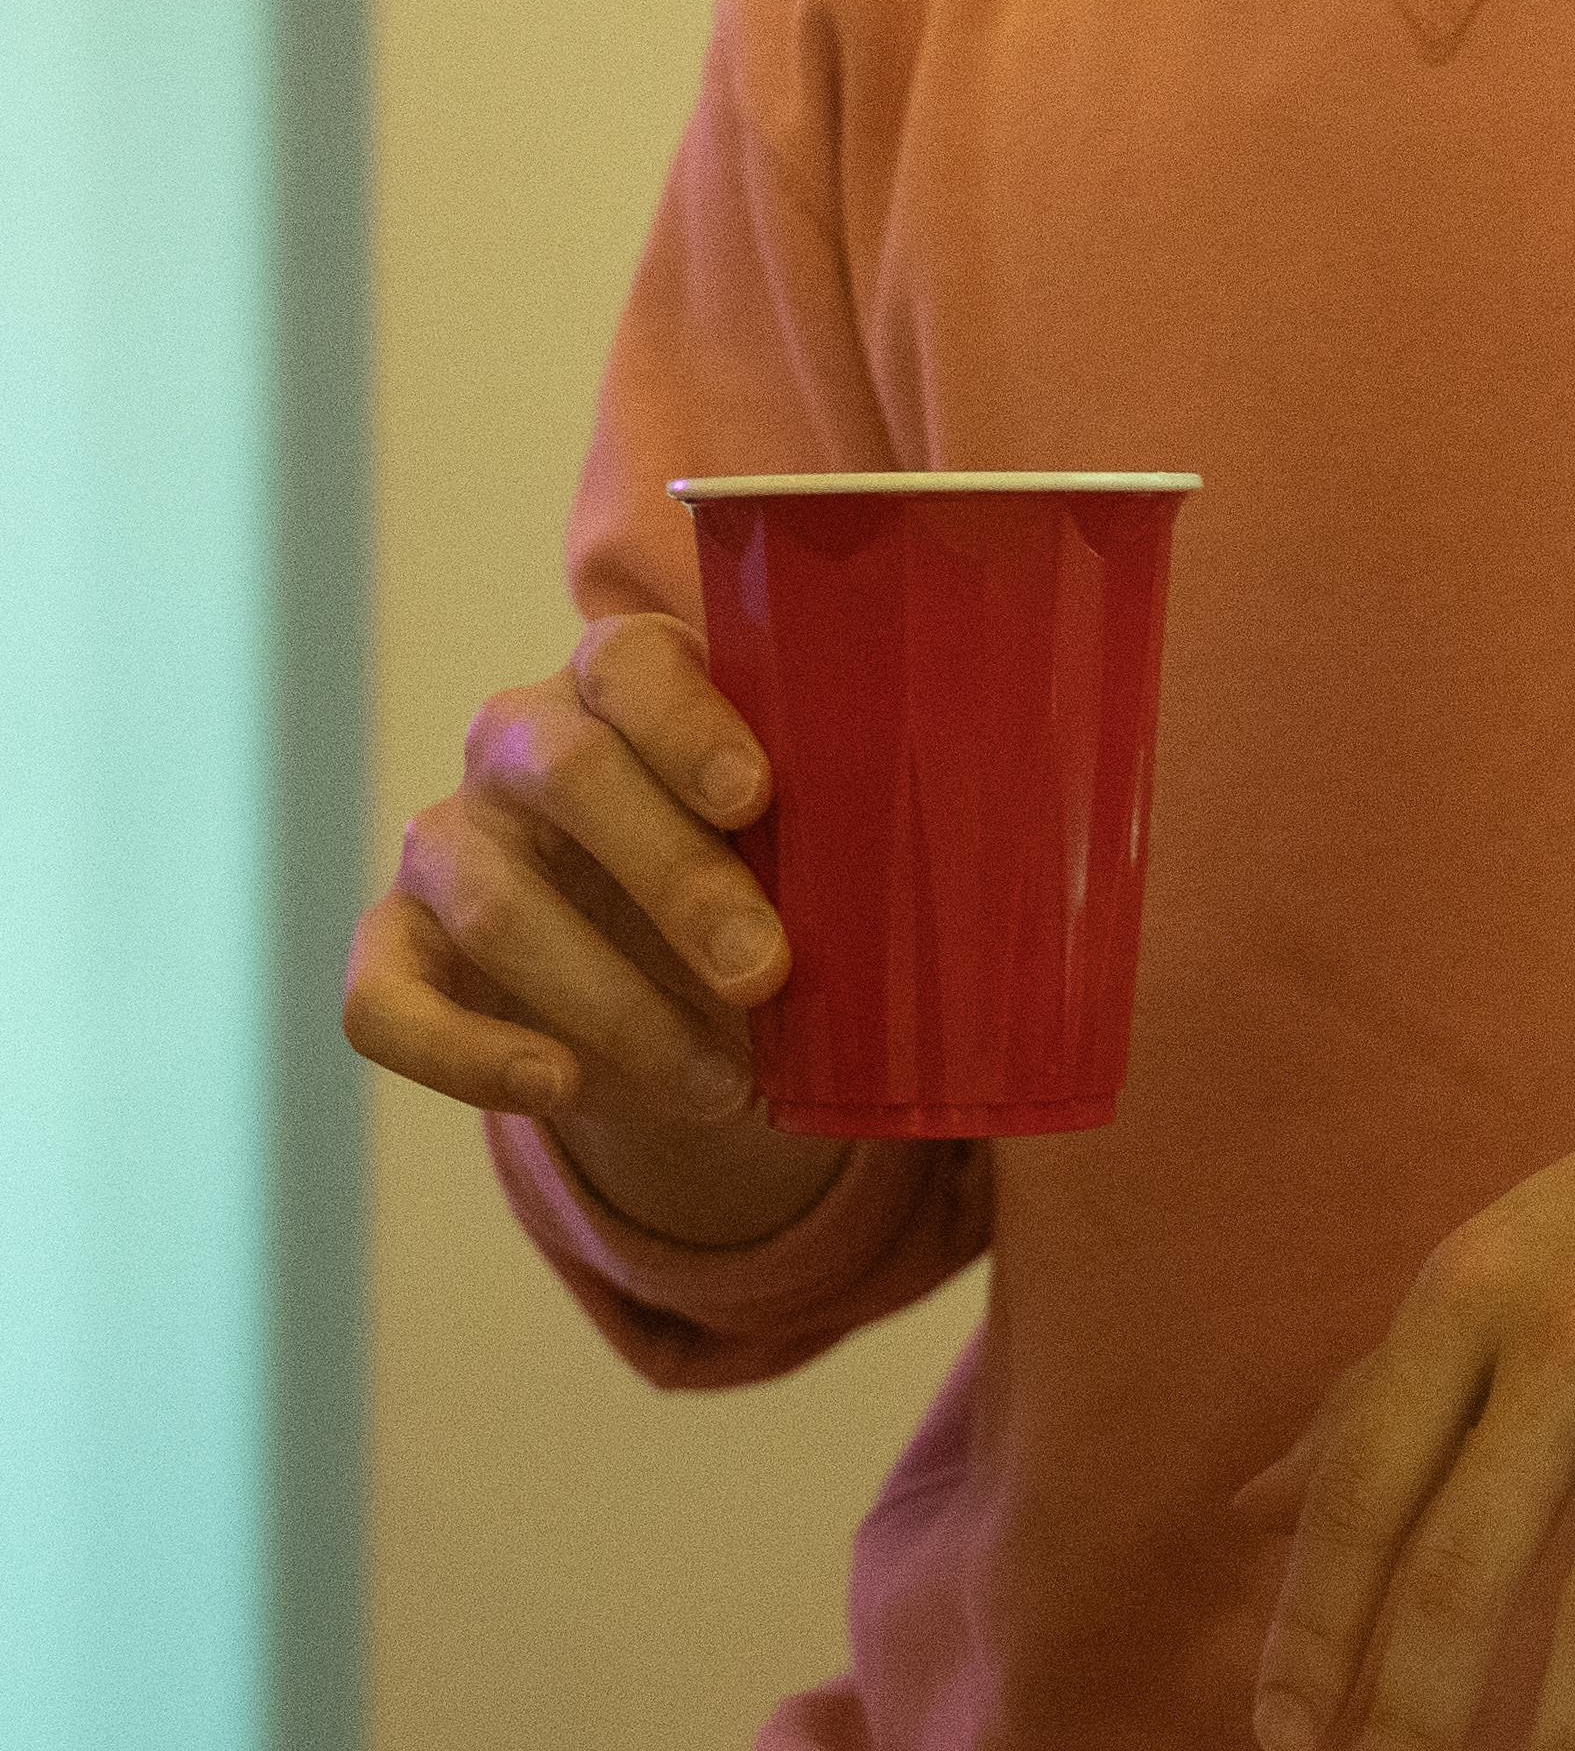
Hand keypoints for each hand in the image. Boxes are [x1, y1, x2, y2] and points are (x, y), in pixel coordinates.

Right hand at [343, 613, 843, 1247]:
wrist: (674, 968)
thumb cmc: (772, 870)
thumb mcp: (821, 835)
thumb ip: (868, 819)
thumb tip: (1011, 858)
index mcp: (628, 682)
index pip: (632, 664)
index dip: (688, 723)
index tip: (759, 797)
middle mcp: (520, 743)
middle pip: (566, 774)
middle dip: (675, 879)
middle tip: (770, 973)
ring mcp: (448, 841)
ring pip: (498, 902)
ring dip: (617, 1003)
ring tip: (727, 1084)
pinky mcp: (398, 945)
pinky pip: (387, 1000)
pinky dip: (470, 1051)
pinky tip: (562, 1086)